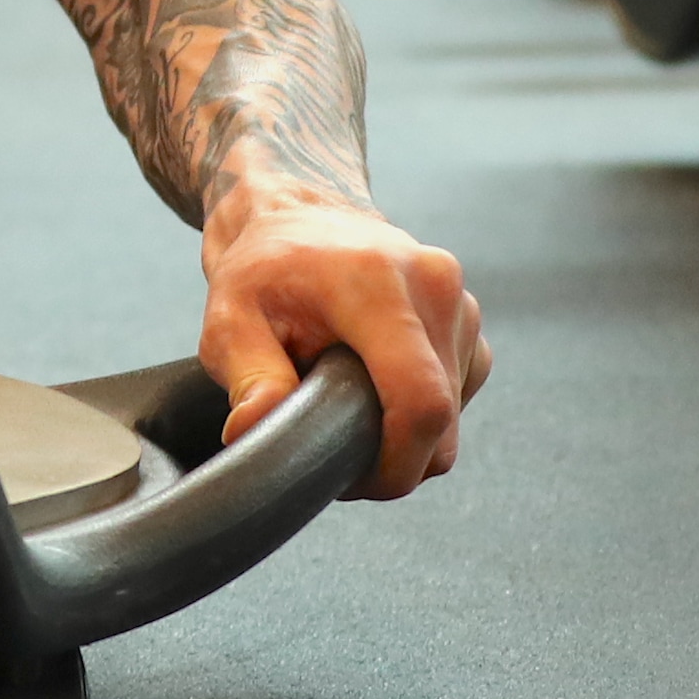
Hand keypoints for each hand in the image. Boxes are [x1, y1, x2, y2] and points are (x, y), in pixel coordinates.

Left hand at [199, 178, 485, 498]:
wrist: (297, 215)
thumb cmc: (262, 268)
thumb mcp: (229, 320)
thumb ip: (250, 378)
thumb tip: (254, 431)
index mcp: (378, 282)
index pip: (420, 401)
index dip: (395, 465)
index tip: (350, 483)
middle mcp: (436, 287)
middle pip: (442, 420)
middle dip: (394, 460)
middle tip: (333, 454)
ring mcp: (462, 304)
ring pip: (452, 415)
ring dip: (406, 435)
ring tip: (346, 410)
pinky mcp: (469, 322)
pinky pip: (458, 396)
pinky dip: (421, 412)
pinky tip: (373, 389)